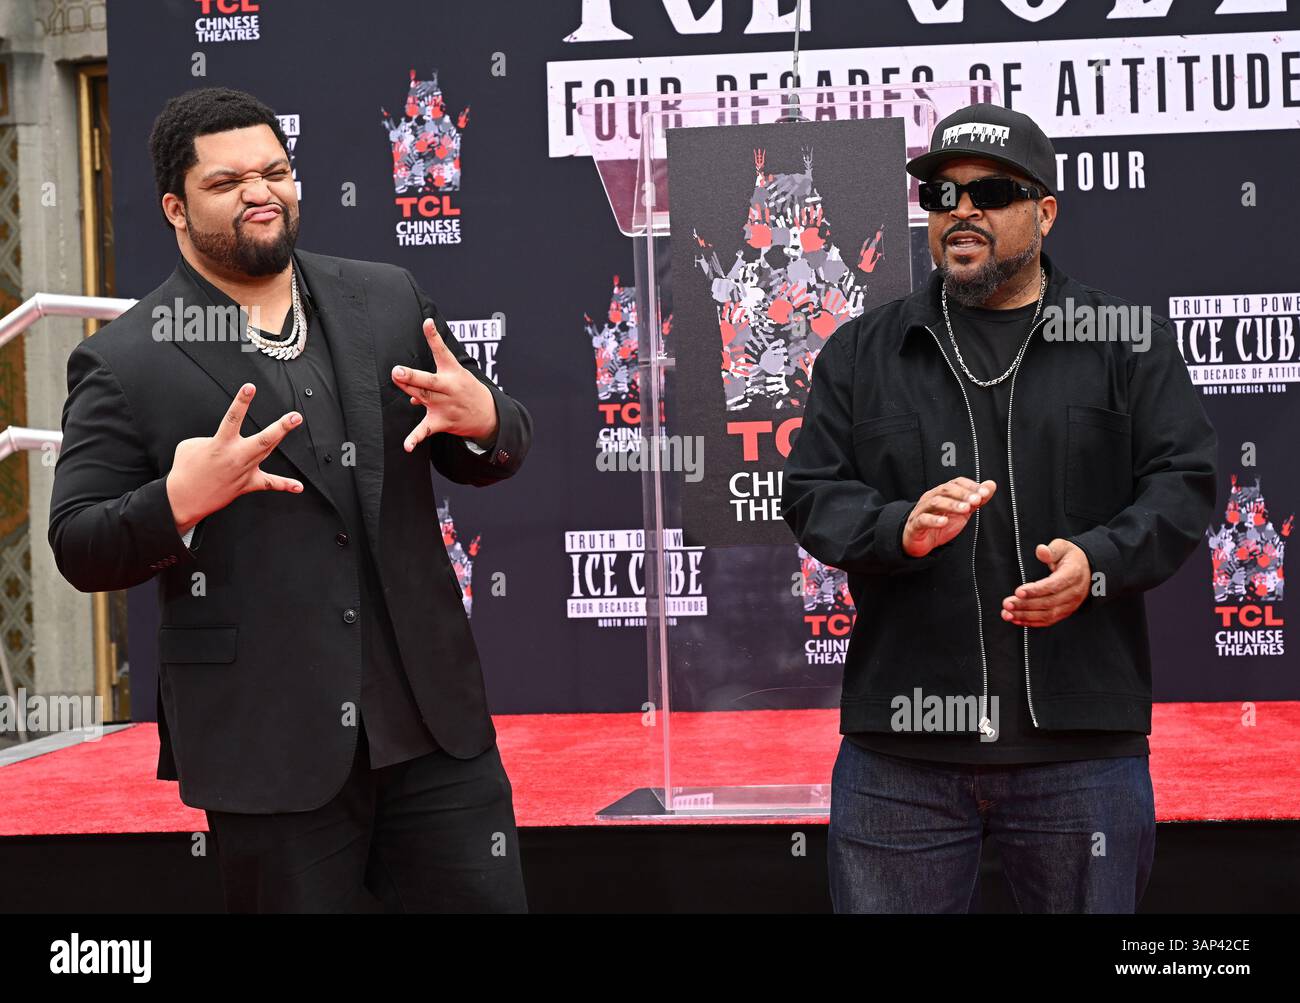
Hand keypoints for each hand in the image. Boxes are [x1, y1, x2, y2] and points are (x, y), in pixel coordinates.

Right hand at [166, 383, 303, 533]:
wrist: (183, 499)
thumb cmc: (185, 470)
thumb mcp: (191, 445)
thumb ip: (210, 438)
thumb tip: (221, 438)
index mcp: (220, 444)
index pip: (233, 418)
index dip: (242, 401)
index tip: (250, 387)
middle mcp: (236, 456)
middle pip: (263, 439)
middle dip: (280, 427)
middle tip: (294, 416)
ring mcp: (244, 470)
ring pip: (267, 451)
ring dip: (281, 436)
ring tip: (294, 423)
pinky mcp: (247, 484)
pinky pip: (269, 484)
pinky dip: (285, 485)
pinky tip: (298, 487)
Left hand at [391, 318, 496, 452]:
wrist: (489, 415)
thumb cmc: (466, 391)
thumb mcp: (456, 377)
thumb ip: (430, 382)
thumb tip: (410, 397)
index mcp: (453, 372)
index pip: (442, 352)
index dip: (434, 337)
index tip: (427, 323)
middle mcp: (449, 388)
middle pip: (428, 381)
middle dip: (412, 376)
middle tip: (397, 370)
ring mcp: (445, 405)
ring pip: (423, 397)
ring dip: (409, 392)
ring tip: (397, 379)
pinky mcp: (442, 422)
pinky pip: (426, 430)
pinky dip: (415, 438)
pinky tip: (407, 446)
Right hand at [902, 478, 996, 557]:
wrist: (920, 541)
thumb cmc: (941, 523)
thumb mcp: (963, 511)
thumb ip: (976, 498)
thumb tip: (990, 485)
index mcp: (942, 493)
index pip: (956, 483)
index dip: (970, 486)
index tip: (984, 492)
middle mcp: (931, 498)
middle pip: (945, 490)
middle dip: (963, 494)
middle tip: (976, 500)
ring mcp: (922, 510)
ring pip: (935, 502)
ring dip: (952, 504)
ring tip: (965, 509)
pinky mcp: (915, 524)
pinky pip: (923, 519)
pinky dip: (934, 520)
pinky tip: (943, 522)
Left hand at [1001, 538, 1090, 626]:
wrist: (1087, 570)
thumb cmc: (1070, 557)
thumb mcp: (1063, 547)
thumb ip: (1051, 550)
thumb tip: (1041, 550)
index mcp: (1073, 574)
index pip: (1054, 585)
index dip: (1035, 590)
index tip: (1018, 592)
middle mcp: (1073, 592)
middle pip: (1048, 602)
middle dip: (1025, 605)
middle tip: (1007, 603)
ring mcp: (1070, 605)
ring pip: (1048, 615)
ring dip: (1026, 616)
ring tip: (1007, 614)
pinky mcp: (1065, 612)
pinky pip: (1048, 621)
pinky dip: (1031, 622)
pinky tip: (1016, 620)